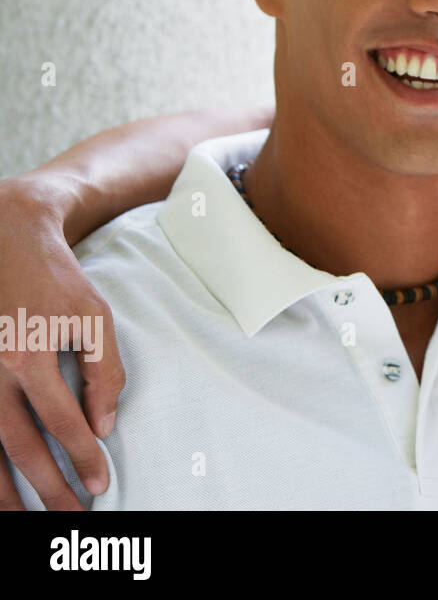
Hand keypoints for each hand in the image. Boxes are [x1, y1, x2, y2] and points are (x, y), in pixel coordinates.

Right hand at [0, 176, 121, 509]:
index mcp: (28, 356)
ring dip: (3, 490)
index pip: (61, 422)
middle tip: (69, 517)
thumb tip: (103, 426)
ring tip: (23, 522)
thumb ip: (103, 372)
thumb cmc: (55, 280)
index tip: (98, 486)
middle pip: (18, 446)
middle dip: (46, 487)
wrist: (5, 238)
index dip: (82, 457)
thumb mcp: (93, 316)